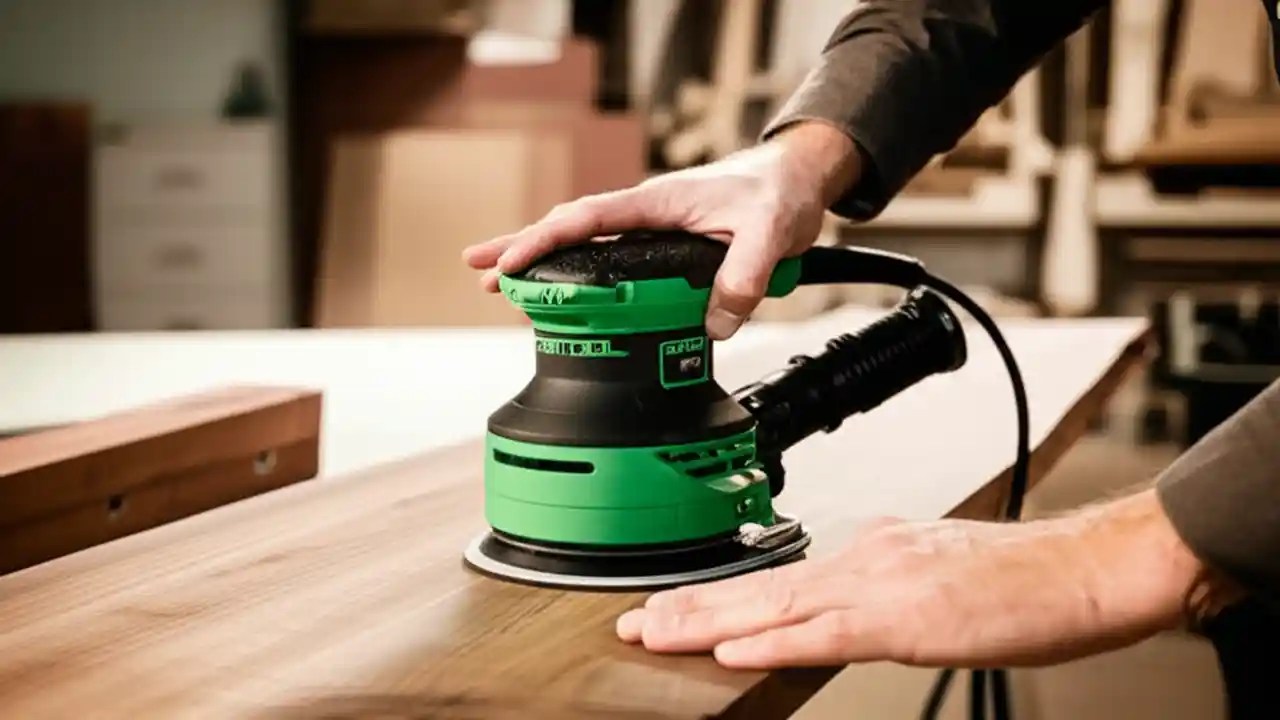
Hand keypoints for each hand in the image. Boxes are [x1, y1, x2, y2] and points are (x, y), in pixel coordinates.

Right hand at [461, 121, 860, 339]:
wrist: (798, 180)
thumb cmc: (779, 192)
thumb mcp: (771, 233)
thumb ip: (745, 275)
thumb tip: (715, 322)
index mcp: (659, 202)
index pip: (588, 218)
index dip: (545, 240)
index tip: (510, 262)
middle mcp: (648, 214)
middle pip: (572, 230)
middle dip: (524, 249)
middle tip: (482, 273)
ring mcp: (654, 230)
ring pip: (588, 245)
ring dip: (547, 262)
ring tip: (504, 284)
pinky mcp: (666, 247)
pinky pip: (615, 261)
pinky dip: (583, 273)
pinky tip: (568, 293)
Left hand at [616, 490, 1227, 669]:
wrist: (1080, 571)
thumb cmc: (1022, 581)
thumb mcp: (936, 571)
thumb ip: (884, 578)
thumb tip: (848, 589)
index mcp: (870, 553)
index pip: (777, 579)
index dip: (719, 598)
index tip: (671, 609)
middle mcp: (863, 561)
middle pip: (759, 590)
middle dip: (689, 610)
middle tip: (632, 624)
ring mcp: (879, 587)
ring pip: (775, 608)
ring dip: (707, 624)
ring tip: (652, 635)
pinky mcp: (903, 619)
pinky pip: (825, 634)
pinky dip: (773, 643)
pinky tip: (732, 652)